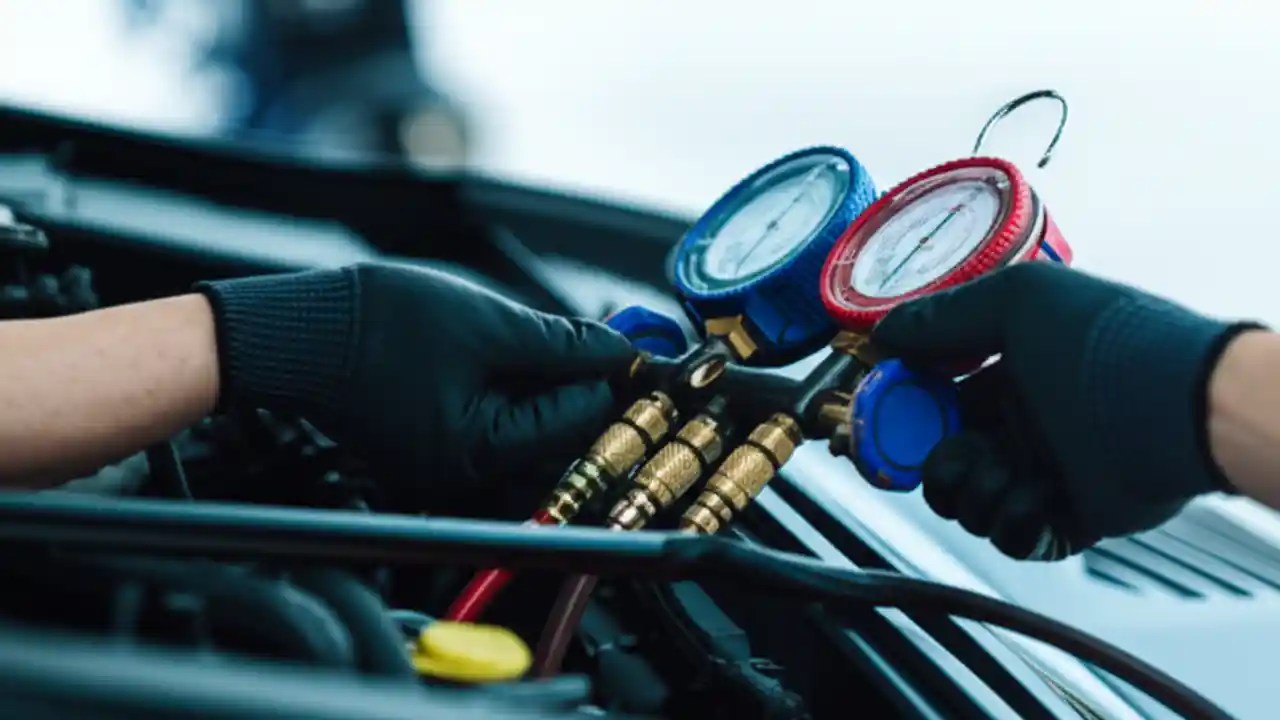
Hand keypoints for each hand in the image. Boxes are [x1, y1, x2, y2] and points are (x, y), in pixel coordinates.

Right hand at [199, 263, 634, 509]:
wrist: (297, 333)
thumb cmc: (375, 325)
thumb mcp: (485, 322)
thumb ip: (560, 343)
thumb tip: (618, 351)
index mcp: (479, 452)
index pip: (578, 422)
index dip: (612, 380)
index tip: (640, 347)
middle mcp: (466, 478)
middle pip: (560, 442)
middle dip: (589, 391)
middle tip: (611, 345)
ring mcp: (449, 471)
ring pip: (533, 440)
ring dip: (557, 395)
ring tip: (567, 348)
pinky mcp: (437, 455)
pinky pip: (498, 434)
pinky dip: (520, 400)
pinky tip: (523, 361)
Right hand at [871, 262, 1252, 559]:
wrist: (1175, 406)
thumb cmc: (1103, 343)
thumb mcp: (1015, 301)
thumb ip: (943, 317)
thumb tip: (885, 332)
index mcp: (1009, 374)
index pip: (935, 400)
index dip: (902, 412)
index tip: (881, 419)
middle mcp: (1024, 424)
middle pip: (942, 459)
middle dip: (930, 465)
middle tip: (939, 457)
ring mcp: (1045, 473)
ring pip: (970, 503)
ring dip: (974, 494)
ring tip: (1004, 474)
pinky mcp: (1068, 519)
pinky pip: (1015, 538)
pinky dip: (1014, 523)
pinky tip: (1035, 497)